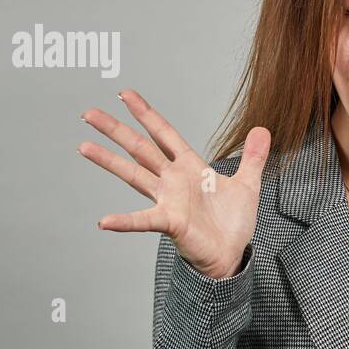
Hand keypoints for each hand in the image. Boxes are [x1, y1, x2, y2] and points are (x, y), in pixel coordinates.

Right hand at [78, 89, 270, 279]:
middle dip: (116, 130)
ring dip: (109, 161)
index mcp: (189, 167)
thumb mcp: (247, 184)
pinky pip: (144, 221)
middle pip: (139, 148)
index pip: (163, 134)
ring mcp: (168, 200)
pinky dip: (125, 222)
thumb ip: (253, 157)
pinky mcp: (170, 222)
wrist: (231, 253)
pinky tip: (104, 221)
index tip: (125, 94)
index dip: (146, 114)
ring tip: (84, 146)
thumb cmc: (232, 222)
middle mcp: (173, 181)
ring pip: (133, 175)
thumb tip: (264, 129)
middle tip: (89, 113)